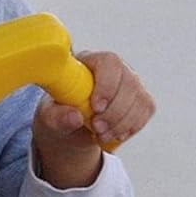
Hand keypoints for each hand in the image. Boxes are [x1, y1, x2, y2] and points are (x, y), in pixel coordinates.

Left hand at [32, 51, 153, 188]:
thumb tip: (74, 117)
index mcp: (89, 61)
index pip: (109, 62)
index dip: (107, 84)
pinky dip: (131, 127)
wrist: (71, 127)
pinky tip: (114, 133)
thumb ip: (57, 116)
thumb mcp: (49, 117)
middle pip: (128, 83)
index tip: (96, 108)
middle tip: (97, 129)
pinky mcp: (141, 98)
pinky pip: (146, 111)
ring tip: (101, 134)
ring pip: (140, 99)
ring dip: (122, 123)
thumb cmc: (59, 113)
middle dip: (114, 112)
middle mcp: (115, 68)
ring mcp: (131, 82)